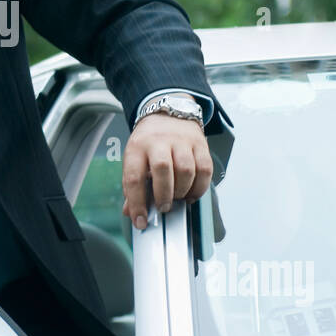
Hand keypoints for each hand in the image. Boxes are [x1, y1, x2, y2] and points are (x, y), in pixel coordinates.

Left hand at [122, 112, 212, 231]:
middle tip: (163, 208)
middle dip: (164, 195)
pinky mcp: (200, 144)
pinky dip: (200, 187)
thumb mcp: (134, 158)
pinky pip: (204, 169)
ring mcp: (181, 141)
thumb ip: (132, 185)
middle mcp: (159, 141)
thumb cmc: (148, 142)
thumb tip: (130, 212)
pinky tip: (192, 193)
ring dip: (182, 191)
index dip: (137, 203)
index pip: (134, 177)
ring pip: (186, 170)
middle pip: (162, 169)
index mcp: (137, 147)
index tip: (141, 221)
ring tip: (178, 199)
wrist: (167, 114)